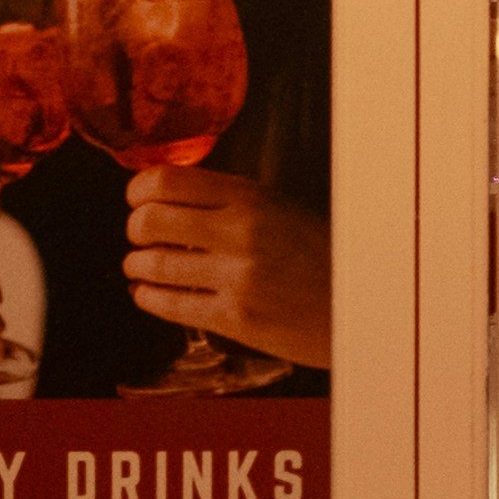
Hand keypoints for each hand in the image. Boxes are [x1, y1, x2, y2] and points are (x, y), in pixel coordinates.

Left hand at [124, 167, 335, 371]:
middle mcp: (240, 232)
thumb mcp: (282, 209)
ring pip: (151, 264)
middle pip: (148, 220)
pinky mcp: (235, 318)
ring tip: (141, 266)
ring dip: (137, 264)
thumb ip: (229, 200)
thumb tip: (165, 195)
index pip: (165, 180)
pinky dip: (148, 296)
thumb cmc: (322, 256)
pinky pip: (168, 305)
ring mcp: (236, 277)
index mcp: (252, 196)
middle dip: (135, 228)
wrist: (363, 306)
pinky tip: (149, 293)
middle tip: (140, 235)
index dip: (139, 191)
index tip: (138, 199)